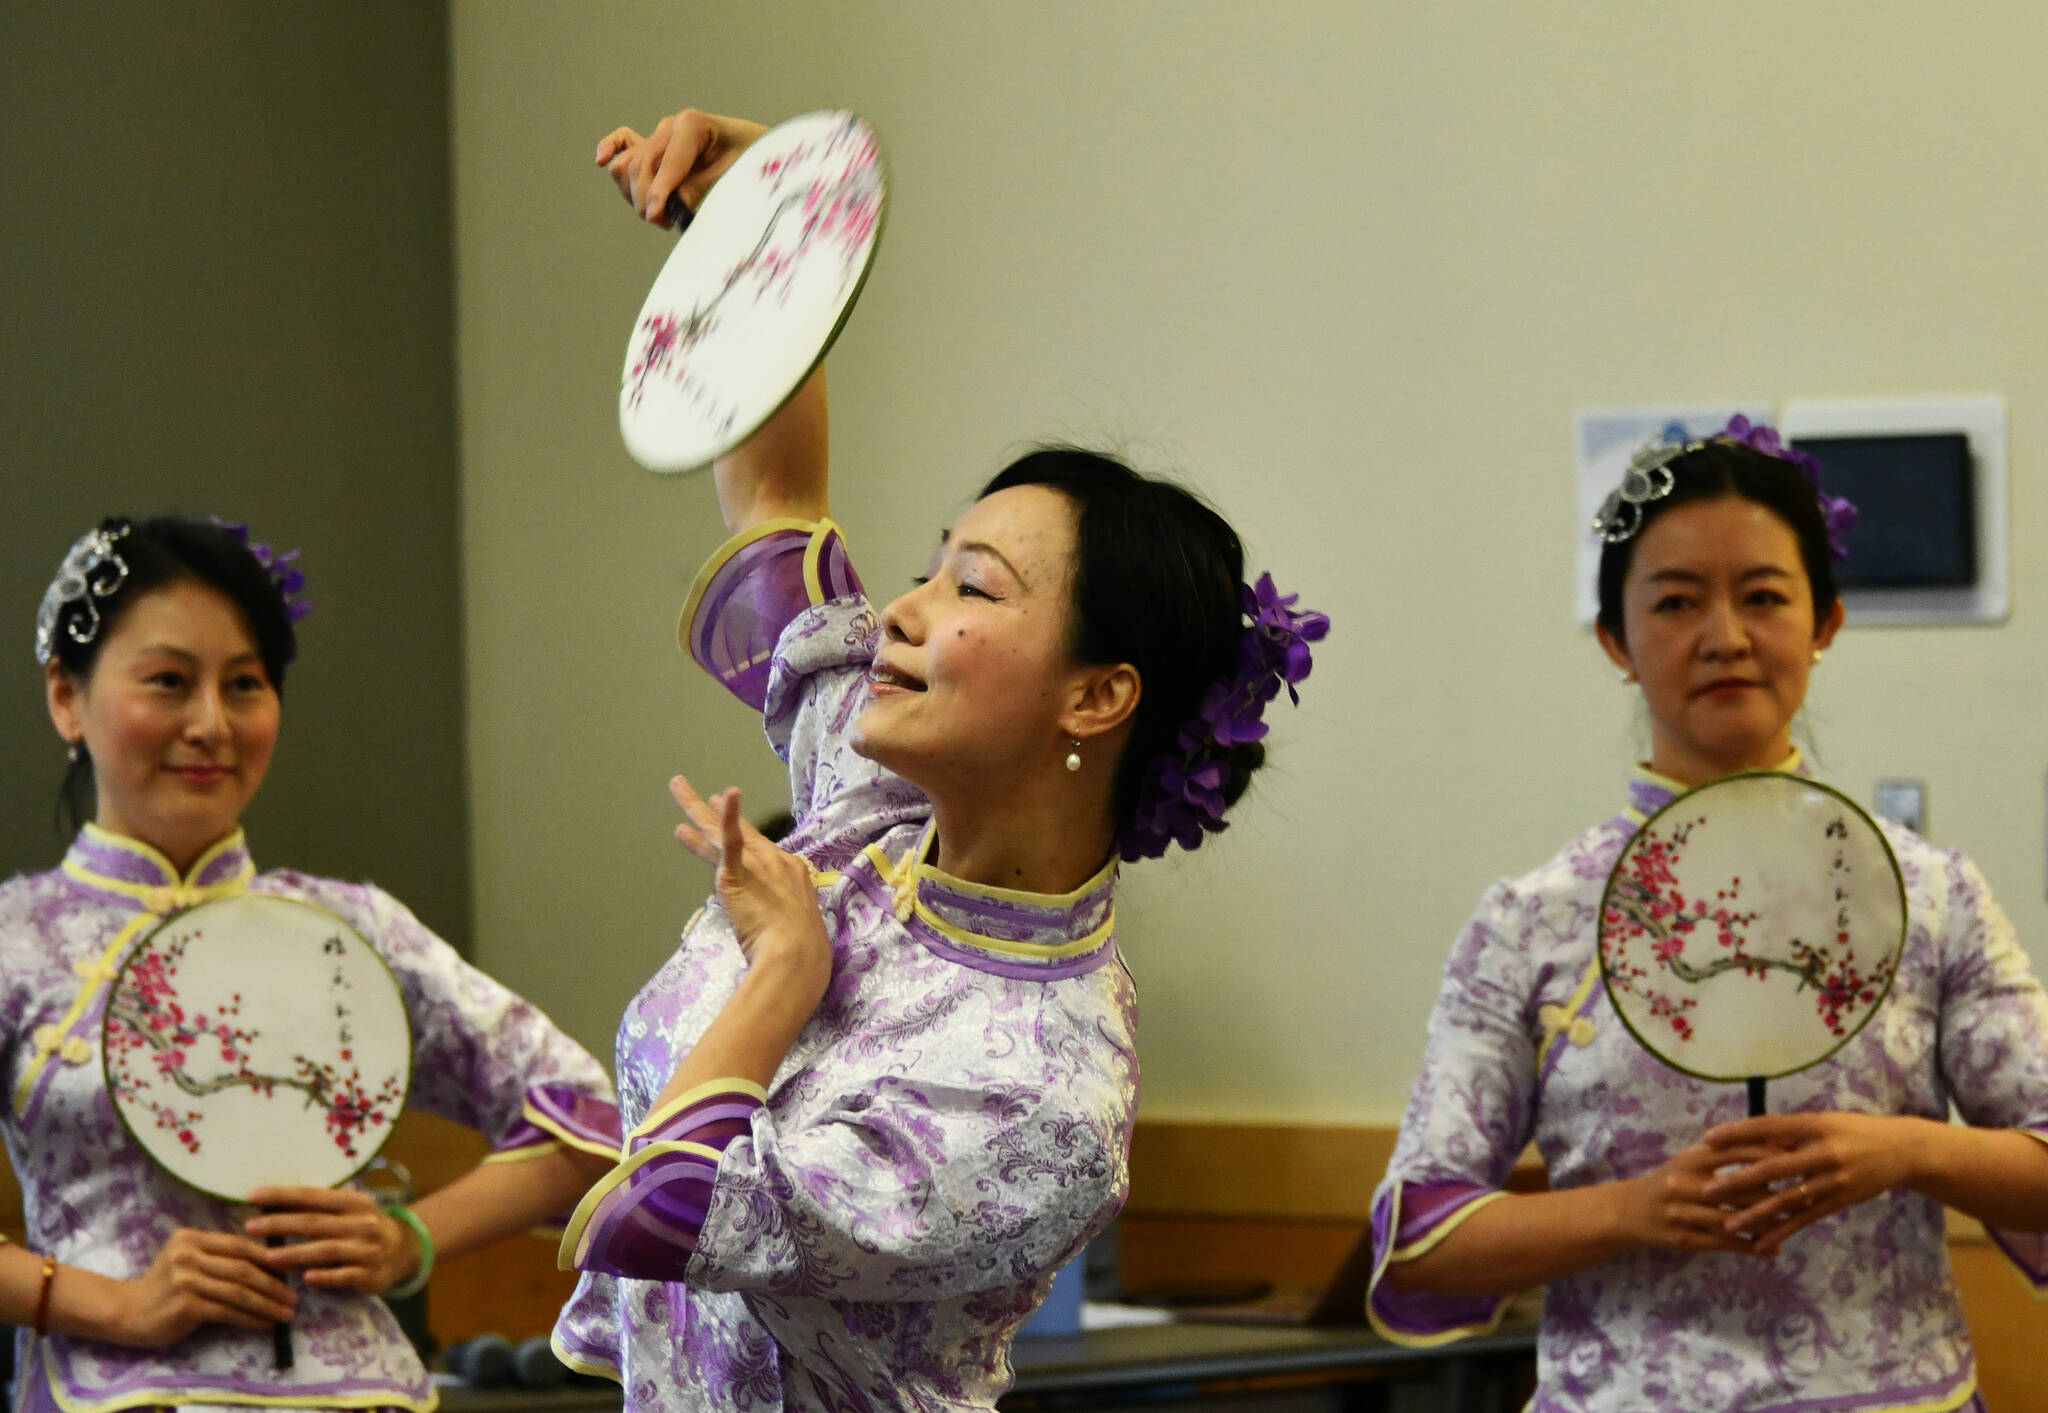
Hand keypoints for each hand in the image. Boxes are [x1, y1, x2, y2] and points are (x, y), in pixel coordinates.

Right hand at [101, 1227, 296, 1345]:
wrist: (127, 1312)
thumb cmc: (165, 1287)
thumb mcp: (188, 1261)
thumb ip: (219, 1257)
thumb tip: (272, 1263)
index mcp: (191, 1238)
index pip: (239, 1245)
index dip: (269, 1259)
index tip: (292, 1271)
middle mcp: (187, 1254)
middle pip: (243, 1268)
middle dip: (274, 1284)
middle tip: (294, 1297)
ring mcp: (185, 1279)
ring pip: (238, 1291)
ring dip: (267, 1304)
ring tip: (286, 1313)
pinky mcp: (186, 1304)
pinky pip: (227, 1311)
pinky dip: (250, 1318)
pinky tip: (264, 1324)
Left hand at [246, 1185, 420, 1294]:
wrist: (404, 1249)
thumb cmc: (363, 1227)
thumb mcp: (349, 1210)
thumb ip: (319, 1208)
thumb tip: (271, 1204)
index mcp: (354, 1202)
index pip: (313, 1196)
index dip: (283, 1195)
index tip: (253, 1195)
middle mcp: (362, 1223)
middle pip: (315, 1222)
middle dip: (279, 1224)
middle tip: (250, 1226)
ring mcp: (367, 1249)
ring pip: (326, 1250)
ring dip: (295, 1254)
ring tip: (267, 1257)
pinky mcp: (369, 1275)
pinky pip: (344, 1276)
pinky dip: (325, 1276)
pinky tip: (306, 1278)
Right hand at [596, 108, 767, 225]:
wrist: (757, 149)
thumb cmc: (750, 160)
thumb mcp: (734, 175)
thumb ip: (702, 187)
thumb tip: (674, 204)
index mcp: (692, 125)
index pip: (666, 162)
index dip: (660, 192)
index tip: (658, 217)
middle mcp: (669, 126)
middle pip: (640, 165)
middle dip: (647, 199)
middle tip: (665, 224)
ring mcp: (658, 135)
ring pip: (627, 164)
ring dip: (636, 193)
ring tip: (660, 215)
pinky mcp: (653, 145)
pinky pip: (622, 143)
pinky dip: (610, 151)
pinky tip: (601, 161)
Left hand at [670, 776, 829, 987]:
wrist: (797, 952)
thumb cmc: (800, 950)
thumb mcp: (795, 924)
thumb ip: (781, 914)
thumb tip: (771, 926)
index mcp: (791, 873)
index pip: (760, 851)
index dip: (742, 838)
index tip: (727, 829)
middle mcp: (776, 860)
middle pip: (742, 833)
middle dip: (718, 813)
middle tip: (703, 795)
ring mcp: (757, 863)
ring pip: (719, 831)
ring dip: (696, 808)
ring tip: (678, 787)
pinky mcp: (738, 871)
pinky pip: (730, 839)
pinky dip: (726, 816)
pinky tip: (719, 797)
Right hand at [1613, 1140, 1786, 1255]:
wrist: (1630, 1211)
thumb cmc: (1669, 1182)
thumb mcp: (1689, 1163)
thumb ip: (1722, 1157)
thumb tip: (1772, 1149)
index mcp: (1689, 1159)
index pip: (1734, 1152)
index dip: (1766, 1153)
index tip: (1796, 1156)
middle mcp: (1684, 1184)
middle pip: (1739, 1188)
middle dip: (1775, 1191)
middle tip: (1806, 1193)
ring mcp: (1683, 1213)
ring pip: (1735, 1219)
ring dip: (1768, 1223)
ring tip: (1794, 1223)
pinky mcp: (1684, 1239)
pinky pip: (1724, 1243)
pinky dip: (1751, 1246)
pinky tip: (1772, 1249)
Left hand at [1701, 1112, 1923, 1253]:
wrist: (1901, 1150)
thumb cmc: (1853, 1130)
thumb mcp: (1823, 1122)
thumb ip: (1790, 1133)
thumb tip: (1749, 1138)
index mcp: (1814, 1126)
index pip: (1769, 1127)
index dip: (1737, 1133)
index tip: (1708, 1140)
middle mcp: (1823, 1153)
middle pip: (1774, 1167)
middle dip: (1739, 1180)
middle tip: (1708, 1190)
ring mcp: (1834, 1180)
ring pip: (1788, 1199)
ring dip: (1756, 1214)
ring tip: (1729, 1224)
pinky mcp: (1841, 1201)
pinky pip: (1807, 1218)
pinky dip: (1783, 1231)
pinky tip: (1762, 1242)